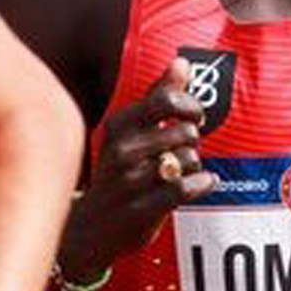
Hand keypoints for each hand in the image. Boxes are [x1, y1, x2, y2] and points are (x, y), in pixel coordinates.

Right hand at [60, 59, 215, 278]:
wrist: (88, 228)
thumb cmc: (117, 173)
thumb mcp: (128, 131)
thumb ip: (157, 96)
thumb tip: (182, 62)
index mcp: (118, 125)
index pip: (166, 101)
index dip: (191, 106)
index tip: (194, 117)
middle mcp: (122, 150)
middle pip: (186, 132)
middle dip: (192, 141)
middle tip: (182, 150)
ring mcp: (131, 181)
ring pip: (189, 160)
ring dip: (194, 166)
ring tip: (181, 172)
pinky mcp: (142, 209)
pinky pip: (186, 188)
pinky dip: (202, 183)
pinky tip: (203, 183)